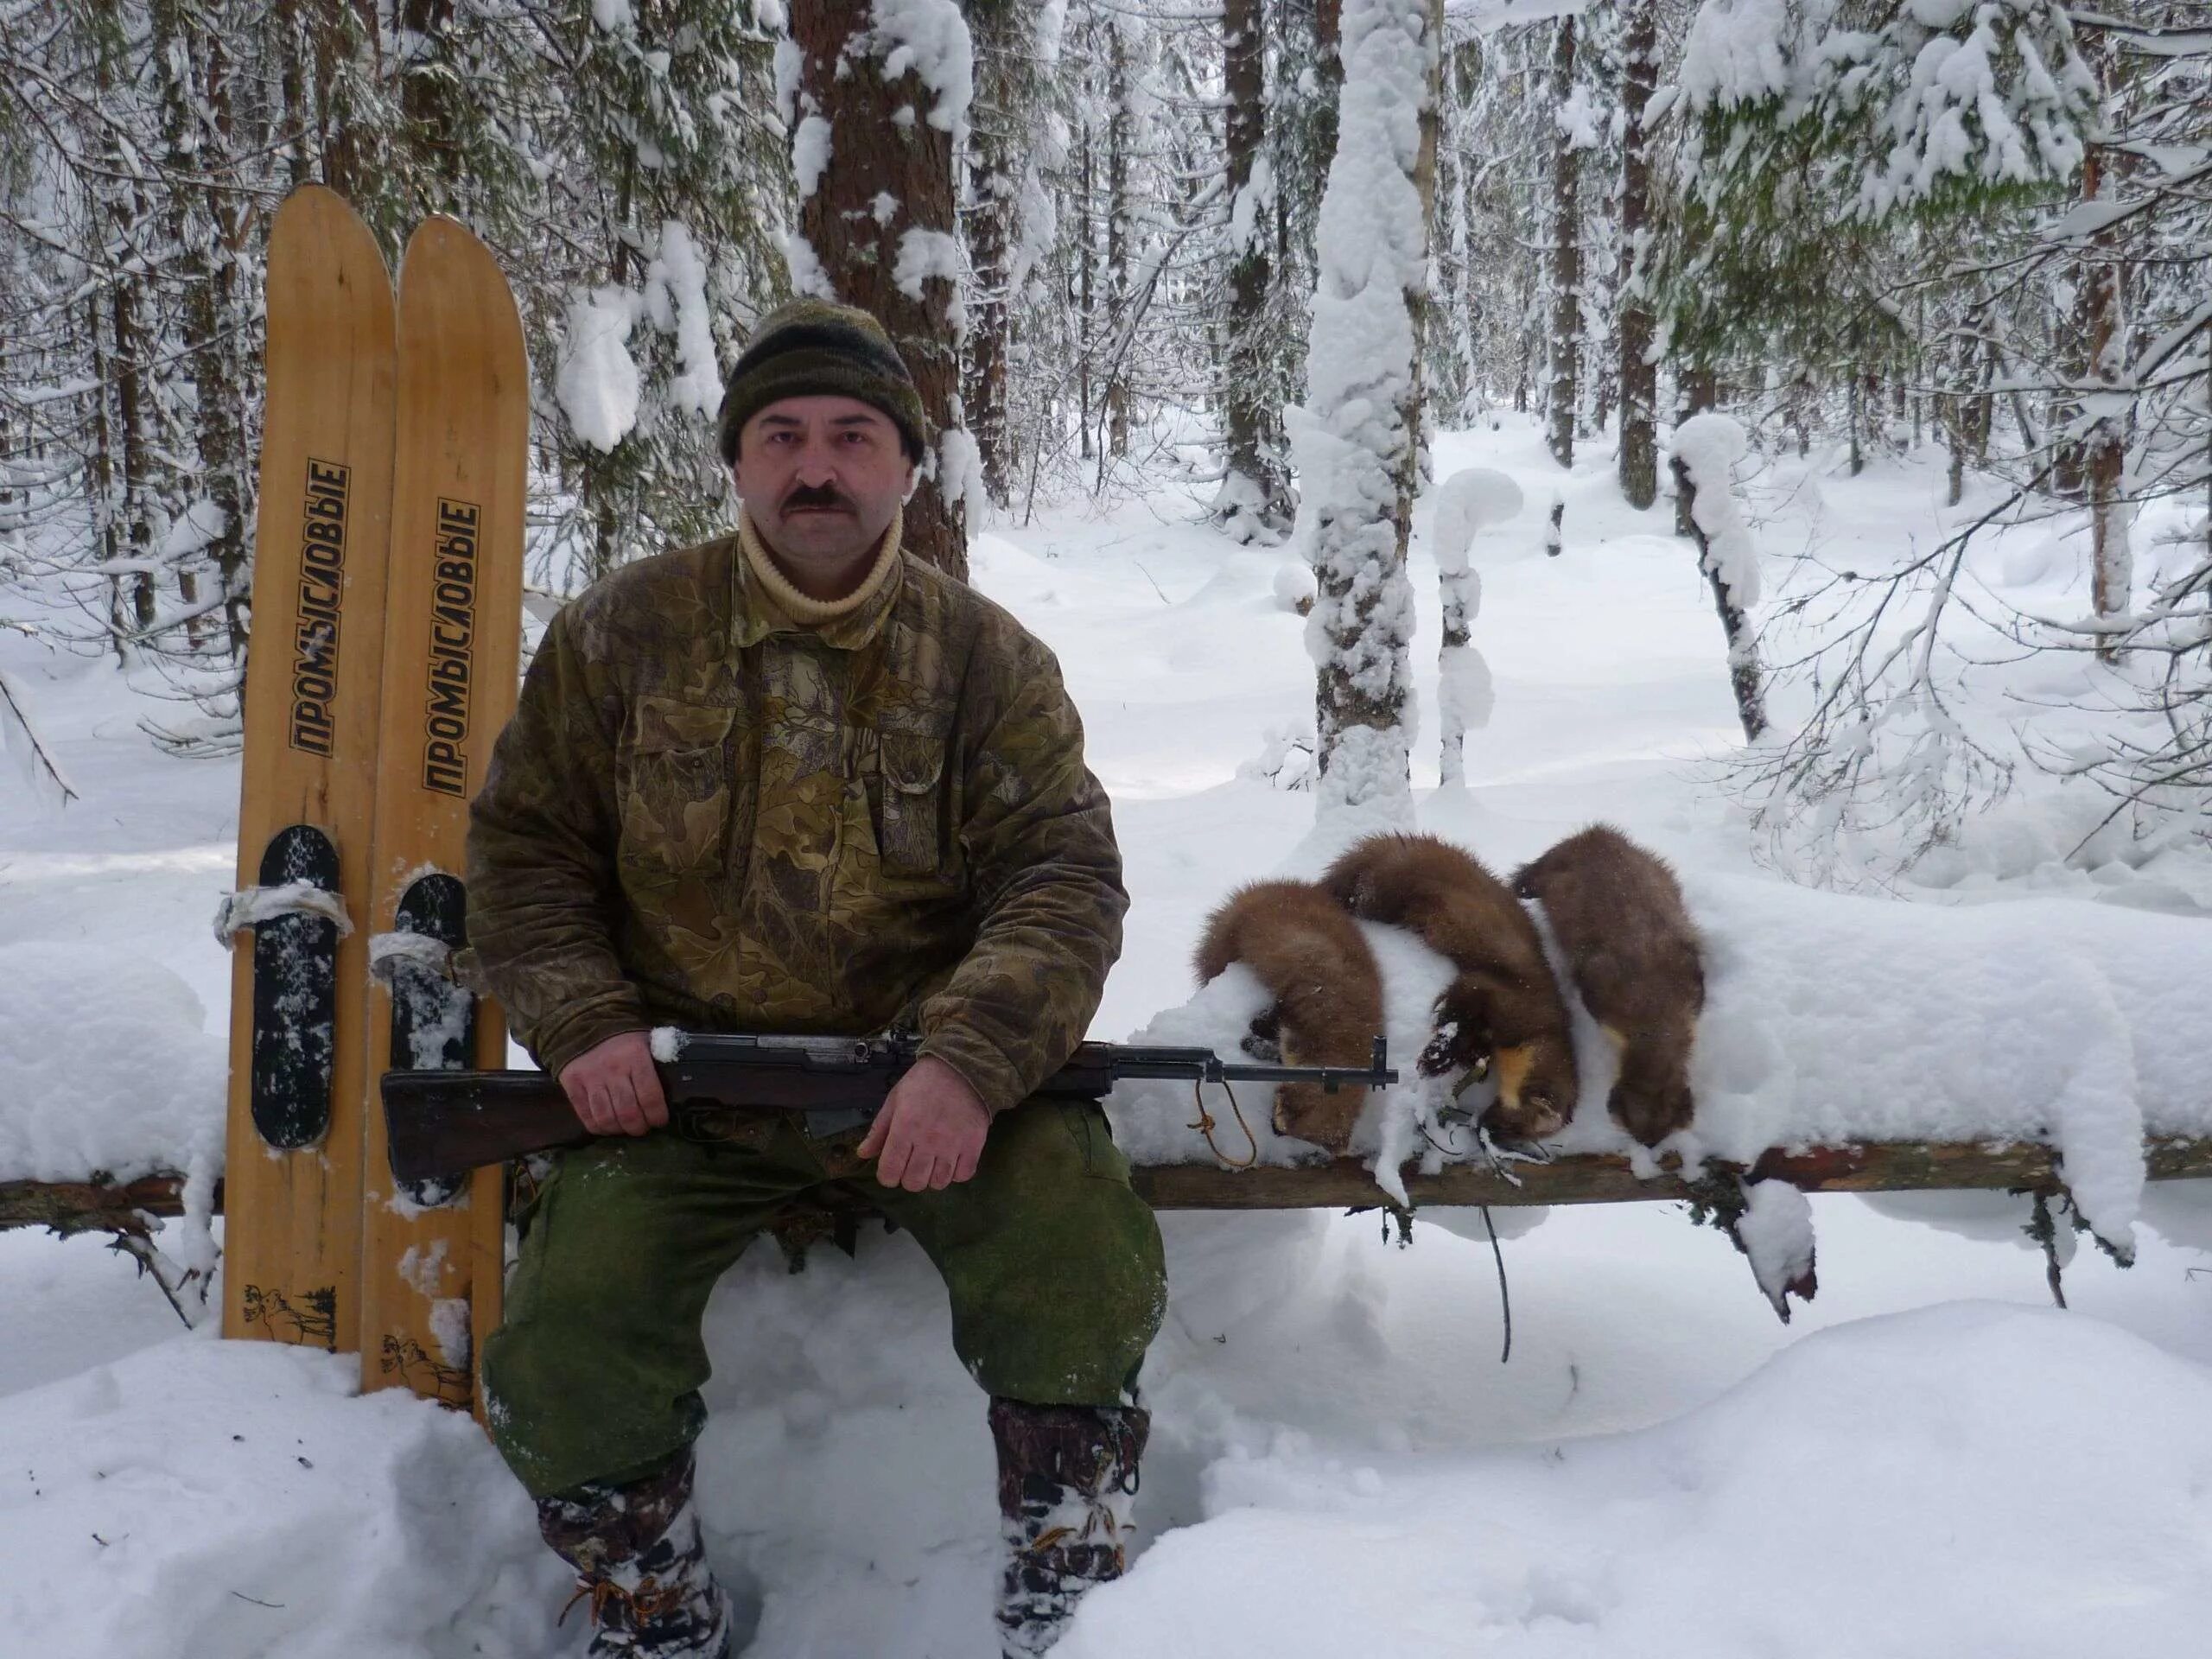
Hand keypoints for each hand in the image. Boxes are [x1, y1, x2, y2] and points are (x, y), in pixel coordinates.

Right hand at [558, 1030, 668, 1136]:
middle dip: (639, 1127)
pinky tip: (608, 1126)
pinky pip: (586, 1117)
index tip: (660, 1121)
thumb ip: (657, 1066)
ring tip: (626, 1127)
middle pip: (628, 1112)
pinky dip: (599, 1128)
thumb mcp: (648, 1044)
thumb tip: (672, 1095)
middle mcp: (613, 1068)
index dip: (657, 1116)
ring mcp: (590, 1078)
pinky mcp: (572, 1084)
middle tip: (643, 1127)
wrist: (589, 1023)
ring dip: (619, 1130)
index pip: (650, 1097)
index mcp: (636, 1056)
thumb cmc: (626, 1039)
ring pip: (606, 1118)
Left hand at [856, 1056, 989, 1190]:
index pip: (890, 1172)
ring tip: (933, 1161)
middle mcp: (928, 1141)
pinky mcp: (974, 1145)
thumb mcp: (895, 1100)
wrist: (963, 1067)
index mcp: (904, 1128)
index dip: (887, 1176)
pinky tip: (951, 1160)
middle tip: (913, 1163)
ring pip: (939, 1183)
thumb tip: (863, 1154)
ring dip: (933, 1176)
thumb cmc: (923, 1082)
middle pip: (914, 1183)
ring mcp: (953, 1145)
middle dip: (909, 1177)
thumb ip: (879, 1130)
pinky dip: (955, 1173)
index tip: (892, 1168)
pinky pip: (962, 1176)